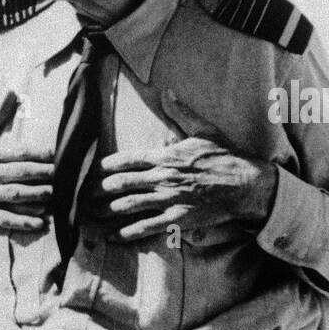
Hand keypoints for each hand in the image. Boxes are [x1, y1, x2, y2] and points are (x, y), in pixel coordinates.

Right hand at [0, 92, 56, 235]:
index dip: (40, 152)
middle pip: (20, 173)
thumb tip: (12, 91)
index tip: (60, 152)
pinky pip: (3, 218)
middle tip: (66, 174)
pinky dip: (20, 221)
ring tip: (56, 196)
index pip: (19, 152)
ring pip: (14, 194)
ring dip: (35, 195)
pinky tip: (39, 222)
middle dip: (43, 173)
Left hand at [94, 93, 277, 242]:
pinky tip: (112, 236)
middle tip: (82, 194)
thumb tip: (167, 93)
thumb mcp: (204, 130)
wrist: (246, 185)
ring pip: (129, 205)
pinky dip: (127, 233)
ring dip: (106, 210)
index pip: (128, 159)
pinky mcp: (177, 219)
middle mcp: (163, 178)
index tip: (93, 169)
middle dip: (100, 189)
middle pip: (122, 183)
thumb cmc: (226, 157)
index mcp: (166, 157)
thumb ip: (181, 113)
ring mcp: (168, 199)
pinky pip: (146, 227)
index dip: (107, 164)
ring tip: (89, 214)